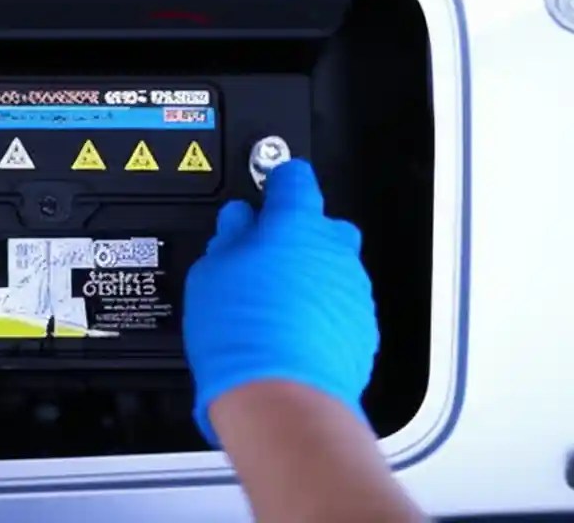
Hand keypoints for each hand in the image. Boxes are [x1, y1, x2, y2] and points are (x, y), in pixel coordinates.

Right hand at [183, 159, 378, 444]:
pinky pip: (340, 305)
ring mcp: (352, 289)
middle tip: (260, 259)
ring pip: (332, 267)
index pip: (293, 178)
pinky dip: (320, 311)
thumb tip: (236, 225)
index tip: (268, 188)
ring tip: (270, 306)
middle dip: (294, 236)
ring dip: (308, 277)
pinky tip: (289, 332)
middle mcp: (333, 250)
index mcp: (295, 224)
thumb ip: (229, 238)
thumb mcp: (210, 273)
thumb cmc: (243, 335)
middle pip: (319, 225)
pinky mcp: (363, 326)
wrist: (280, 396)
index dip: (276, 181)